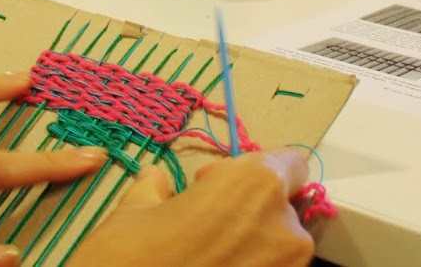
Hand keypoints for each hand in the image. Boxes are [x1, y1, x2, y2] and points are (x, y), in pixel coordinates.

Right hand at [66, 152, 315, 266]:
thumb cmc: (131, 259)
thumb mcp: (132, 214)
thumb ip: (155, 189)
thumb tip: (156, 179)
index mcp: (255, 187)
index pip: (289, 164)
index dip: (251, 172)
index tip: (216, 187)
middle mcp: (286, 230)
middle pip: (281, 210)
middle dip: (247, 214)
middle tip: (203, 228)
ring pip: (279, 250)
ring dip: (249, 249)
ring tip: (206, 259)